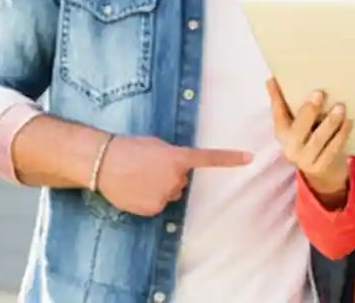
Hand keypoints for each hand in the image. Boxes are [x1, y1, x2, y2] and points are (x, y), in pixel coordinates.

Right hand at [96, 135, 251, 216]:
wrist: (104, 163)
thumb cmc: (129, 148)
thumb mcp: (156, 146)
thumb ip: (173, 157)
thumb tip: (177, 170)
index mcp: (177, 158)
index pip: (208, 158)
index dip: (230, 158)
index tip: (250, 157)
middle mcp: (175, 179)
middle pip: (181, 180)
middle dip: (168, 175)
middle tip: (147, 166)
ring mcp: (165, 196)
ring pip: (169, 193)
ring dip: (158, 187)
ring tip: (137, 177)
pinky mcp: (153, 209)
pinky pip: (157, 204)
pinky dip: (148, 198)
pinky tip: (134, 189)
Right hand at [267, 78, 352, 206]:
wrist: (324, 175)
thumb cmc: (311, 142)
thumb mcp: (298, 127)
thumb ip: (288, 106)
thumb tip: (272, 80)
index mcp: (282, 134)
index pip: (277, 113)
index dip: (276, 97)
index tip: (275, 80)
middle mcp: (290, 148)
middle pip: (299, 127)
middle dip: (309, 110)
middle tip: (320, 93)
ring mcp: (305, 160)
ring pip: (318, 139)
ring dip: (330, 123)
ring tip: (340, 108)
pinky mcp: (321, 167)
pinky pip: (333, 149)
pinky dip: (342, 135)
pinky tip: (349, 123)